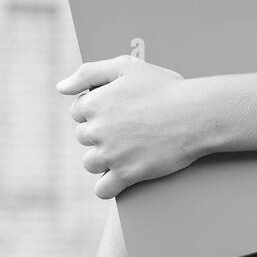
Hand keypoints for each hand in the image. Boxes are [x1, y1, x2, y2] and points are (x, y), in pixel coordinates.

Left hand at [56, 54, 202, 197]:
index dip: (98, 109)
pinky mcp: (126, 175)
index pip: (79, 111)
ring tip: (128, 149)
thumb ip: (88, 72)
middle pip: (84, 137)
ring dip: (104, 159)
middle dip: (102, 133)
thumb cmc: (164, 88)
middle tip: (129, 127)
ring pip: (90, 163)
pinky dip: (109, 186)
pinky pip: (102, 190)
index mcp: (93, 103)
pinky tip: (121, 177)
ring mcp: (110, 155)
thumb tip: (60, 88)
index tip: (119, 110)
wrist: (196, 114)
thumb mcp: (126, 66)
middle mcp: (96, 130)